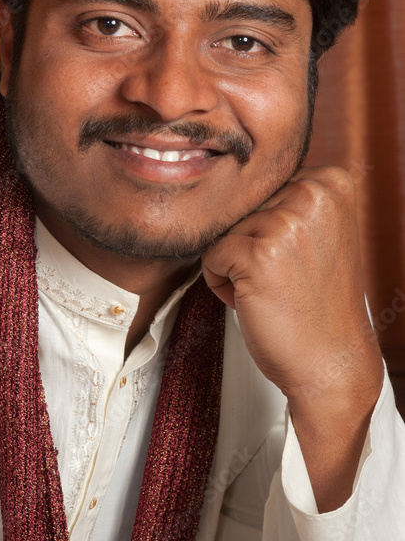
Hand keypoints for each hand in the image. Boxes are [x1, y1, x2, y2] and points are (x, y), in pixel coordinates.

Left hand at [201, 166, 383, 509]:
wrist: (331, 363)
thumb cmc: (317, 303)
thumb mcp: (317, 233)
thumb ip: (286, 200)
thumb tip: (226, 177)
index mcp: (330, 181)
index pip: (261, 187)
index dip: (267, 228)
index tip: (296, 258)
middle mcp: (311, 193)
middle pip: (241, 206)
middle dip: (249, 245)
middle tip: (284, 279)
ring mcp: (285, 222)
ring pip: (224, 231)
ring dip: (235, 266)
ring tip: (272, 291)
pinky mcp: (256, 253)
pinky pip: (210, 257)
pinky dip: (220, 284)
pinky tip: (255, 301)